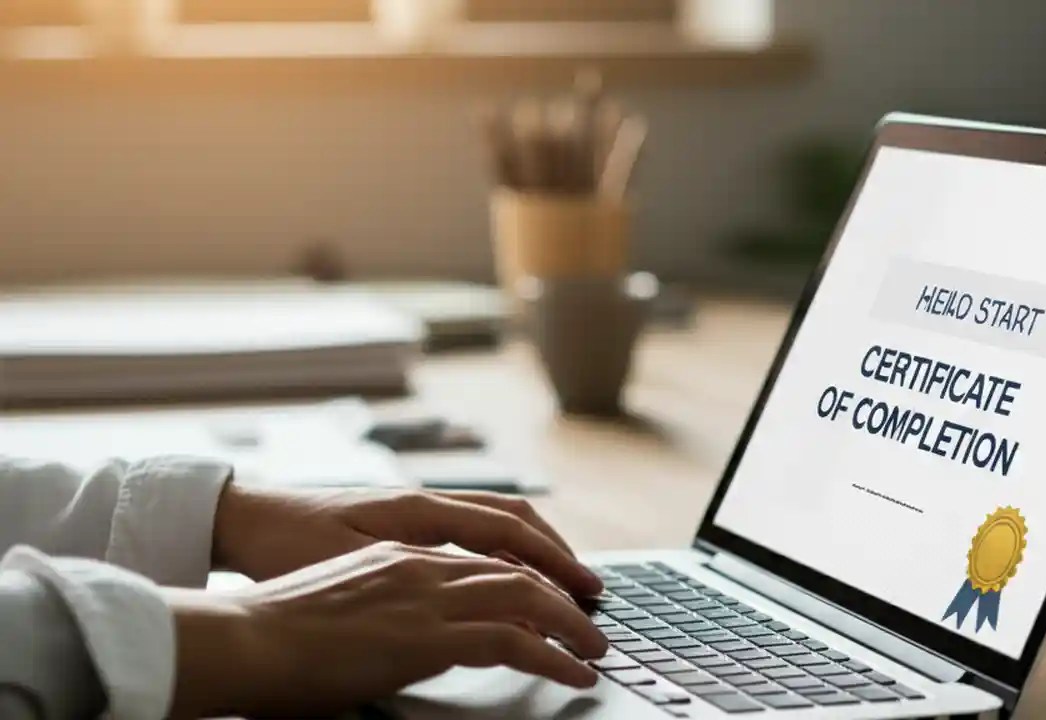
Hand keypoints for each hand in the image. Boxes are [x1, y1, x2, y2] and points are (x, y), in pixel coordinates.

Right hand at [168, 542, 608, 718]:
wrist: (242, 636)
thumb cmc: (276, 629)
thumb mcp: (342, 601)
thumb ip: (385, 606)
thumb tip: (405, 631)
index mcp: (401, 553)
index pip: (486, 552)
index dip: (530, 571)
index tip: (555, 592)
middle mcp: (422, 563)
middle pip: (517, 568)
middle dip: (563, 592)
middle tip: (592, 617)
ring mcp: (426, 595)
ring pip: (526, 596)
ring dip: (570, 623)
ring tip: (595, 648)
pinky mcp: (427, 636)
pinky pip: (513, 640)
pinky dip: (554, 656)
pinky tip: (574, 673)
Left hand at [212, 483, 601, 596]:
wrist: (244, 519)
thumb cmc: (286, 545)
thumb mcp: (349, 563)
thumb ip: (414, 569)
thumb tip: (479, 584)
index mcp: (416, 508)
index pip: (505, 528)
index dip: (551, 559)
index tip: (583, 589)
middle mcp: (425, 501)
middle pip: (513, 518)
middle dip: (558, 553)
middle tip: (592, 591)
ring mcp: (418, 508)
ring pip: (496, 521)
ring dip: (537, 550)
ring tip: (566, 583)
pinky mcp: (406, 521)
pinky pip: (473, 532)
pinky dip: (506, 552)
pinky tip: (514, 577)